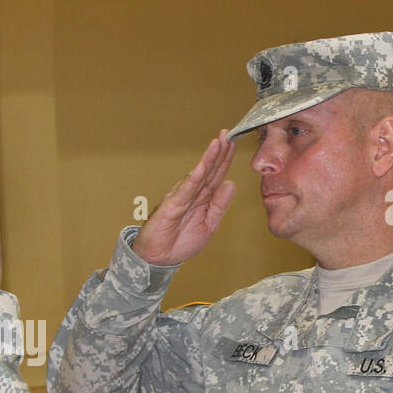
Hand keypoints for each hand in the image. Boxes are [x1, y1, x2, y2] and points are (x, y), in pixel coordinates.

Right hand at [132, 131, 235, 264]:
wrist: (158, 259)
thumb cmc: (179, 243)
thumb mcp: (209, 224)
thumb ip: (219, 205)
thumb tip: (231, 183)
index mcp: (203, 198)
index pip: (217, 175)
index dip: (226, 159)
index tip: (234, 143)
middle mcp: (193, 194)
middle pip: (209, 170)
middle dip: (219, 151)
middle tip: (227, 133)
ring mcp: (181, 198)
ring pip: (198, 175)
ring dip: (208, 159)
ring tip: (218, 143)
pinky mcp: (171, 206)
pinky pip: (185, 190)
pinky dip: (194, 178)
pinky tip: (202, 166)